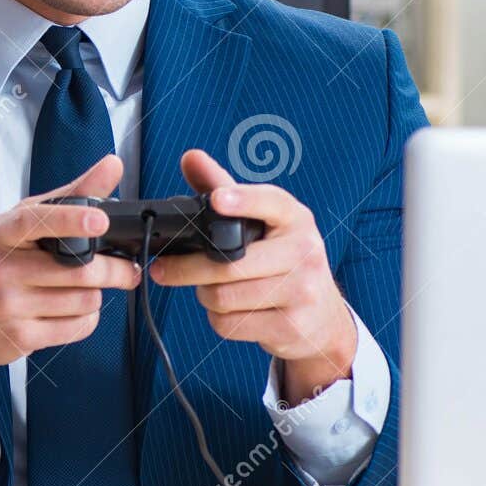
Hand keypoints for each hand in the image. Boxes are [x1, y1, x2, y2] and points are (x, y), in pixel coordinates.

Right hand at [0, 155, 140, 376]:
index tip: (100, 220)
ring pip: (84, 300)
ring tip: (87, 287)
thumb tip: (112, 166)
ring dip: (96, 295)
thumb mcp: (13, 225)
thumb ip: (66, 198)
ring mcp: (11, 306)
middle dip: (115, 271)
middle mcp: (3, 269)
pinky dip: (87, 318)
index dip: (70, 220)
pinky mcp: (21, 337)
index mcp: (0, 234)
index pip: (35, 222)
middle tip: (128, 268)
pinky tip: (74, 308)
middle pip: (78, 271)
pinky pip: (76, 328)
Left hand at [149, 149, 356, 404]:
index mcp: (294, 218)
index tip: (217, 199)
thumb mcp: (262, 220)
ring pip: (224, 296)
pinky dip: (220, 318)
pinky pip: (231, 324)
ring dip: (205, 295)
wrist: (322, 315)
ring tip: (210, 288)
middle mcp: (304, 251)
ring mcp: (302, 291)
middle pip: (229, 263)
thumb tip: (191, 157)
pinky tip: (231, 310)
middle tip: (163, 268)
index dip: (242, 200)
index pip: (270, 202)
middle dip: (187, 269)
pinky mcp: (292, 327)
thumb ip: (223, 187)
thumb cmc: (282, 258)